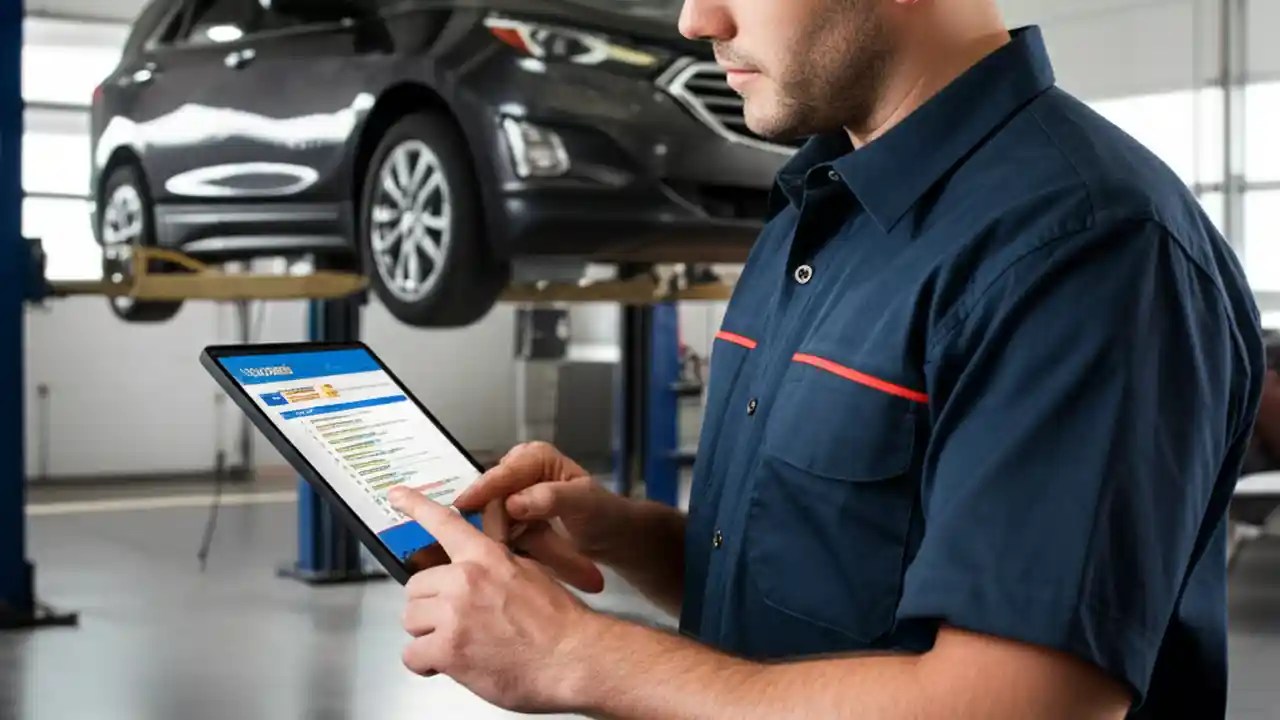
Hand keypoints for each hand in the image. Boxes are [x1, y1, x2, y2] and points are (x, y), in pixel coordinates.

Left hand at [390, 486, 598, 712]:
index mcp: (486, 557)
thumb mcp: (530, 574)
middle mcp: (464, 579)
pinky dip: (427, 664)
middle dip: (430, 607)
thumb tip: (476, 564)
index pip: (444, 523)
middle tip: (455, 622)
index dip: (416, 505)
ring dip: (428, 635)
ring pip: (411, 620)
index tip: (397, 494)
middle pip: (415, 587)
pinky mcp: (448, 648)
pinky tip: (450, 665)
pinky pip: (412, 655)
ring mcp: (454, 613)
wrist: (572, 658)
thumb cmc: (559, 623)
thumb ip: (495, 564)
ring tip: (459, 645)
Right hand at [456, 442, 626, 592]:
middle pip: (490, 499)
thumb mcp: (584, 504)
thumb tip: (513, 502)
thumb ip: (550, 499)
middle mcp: (519, 472)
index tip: (464, 509)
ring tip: (519, 556)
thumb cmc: (605, 515)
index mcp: (535, 457)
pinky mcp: (513, 520)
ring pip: (491, 520)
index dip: (482, 492)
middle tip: (506, 550)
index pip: (501, 474)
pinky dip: (509, 548)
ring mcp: (514, 496)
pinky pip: (500, 534)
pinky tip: (517, 559)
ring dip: (503, 541)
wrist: (615, 539)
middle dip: (495, 526)